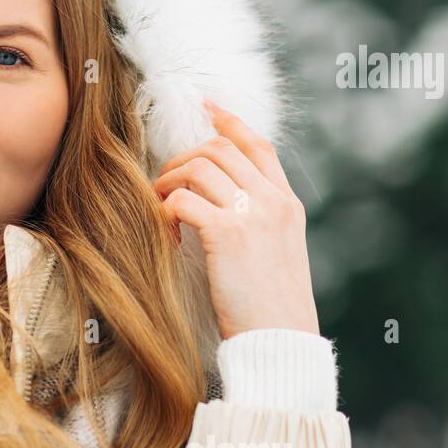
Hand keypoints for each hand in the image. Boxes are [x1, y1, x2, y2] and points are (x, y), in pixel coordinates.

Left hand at [152, 100, 319, 339]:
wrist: (281, 340)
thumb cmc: (271, 308)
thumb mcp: (277, 254)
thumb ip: (258, 222)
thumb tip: (219, 205)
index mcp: (288, 204)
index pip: (259, 145)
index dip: (230, 122)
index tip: (207, 107)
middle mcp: (273, 201)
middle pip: (221, 149)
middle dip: (184, 156)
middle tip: (164, 180)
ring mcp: (252, 213)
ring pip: (198, 167)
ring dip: (168, 181)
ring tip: (159, 205)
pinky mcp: (227, 233)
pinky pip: (182, 200)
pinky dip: (165, 211)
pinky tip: (166, 233)